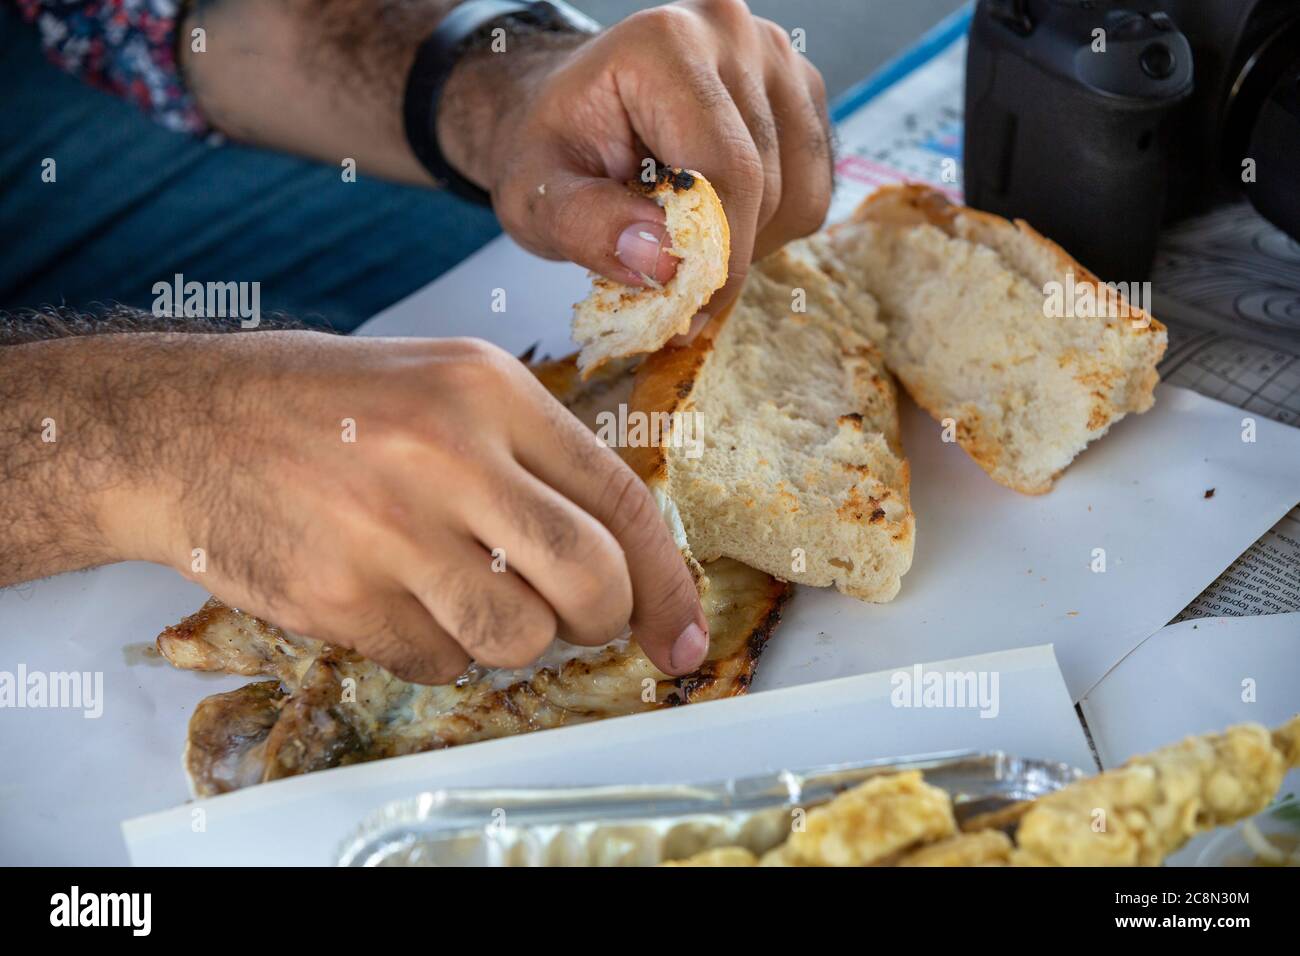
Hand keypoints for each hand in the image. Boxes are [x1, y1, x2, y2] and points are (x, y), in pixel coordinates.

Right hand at [88, 332, 707, 682]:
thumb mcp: (445, 385)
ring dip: (508, 639)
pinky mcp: (340, 595)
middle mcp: (449, 454)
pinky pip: (438, 663)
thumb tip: (621, 555)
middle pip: (589, 580)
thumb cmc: (325, 407)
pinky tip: (396, 602)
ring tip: (462, 594)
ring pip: (517, 637)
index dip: (665, 581)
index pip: (621, 500)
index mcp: (489, 389)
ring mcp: (390, 529)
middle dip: (600, 621)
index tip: (679, 633)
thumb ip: (534, 456)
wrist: (183, 427)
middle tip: (576, 620)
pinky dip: (437, 653)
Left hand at [441, 0, 833, 309]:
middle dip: (723, 255)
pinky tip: (715, 217)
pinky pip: (812, 190)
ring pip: (799, 195)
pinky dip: (770, 226)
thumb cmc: (551, 148)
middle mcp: (734, 35)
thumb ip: (587, 226)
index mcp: (665, 45)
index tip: (687, 311)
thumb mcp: (536, 196)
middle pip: (767, 185)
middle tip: (671, 287)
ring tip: (687, 240)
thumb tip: (661, 263)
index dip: (716, 255)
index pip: (728, 169)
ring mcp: (777, 57)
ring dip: (750, 243)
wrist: (564, 109)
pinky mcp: (801, 89)